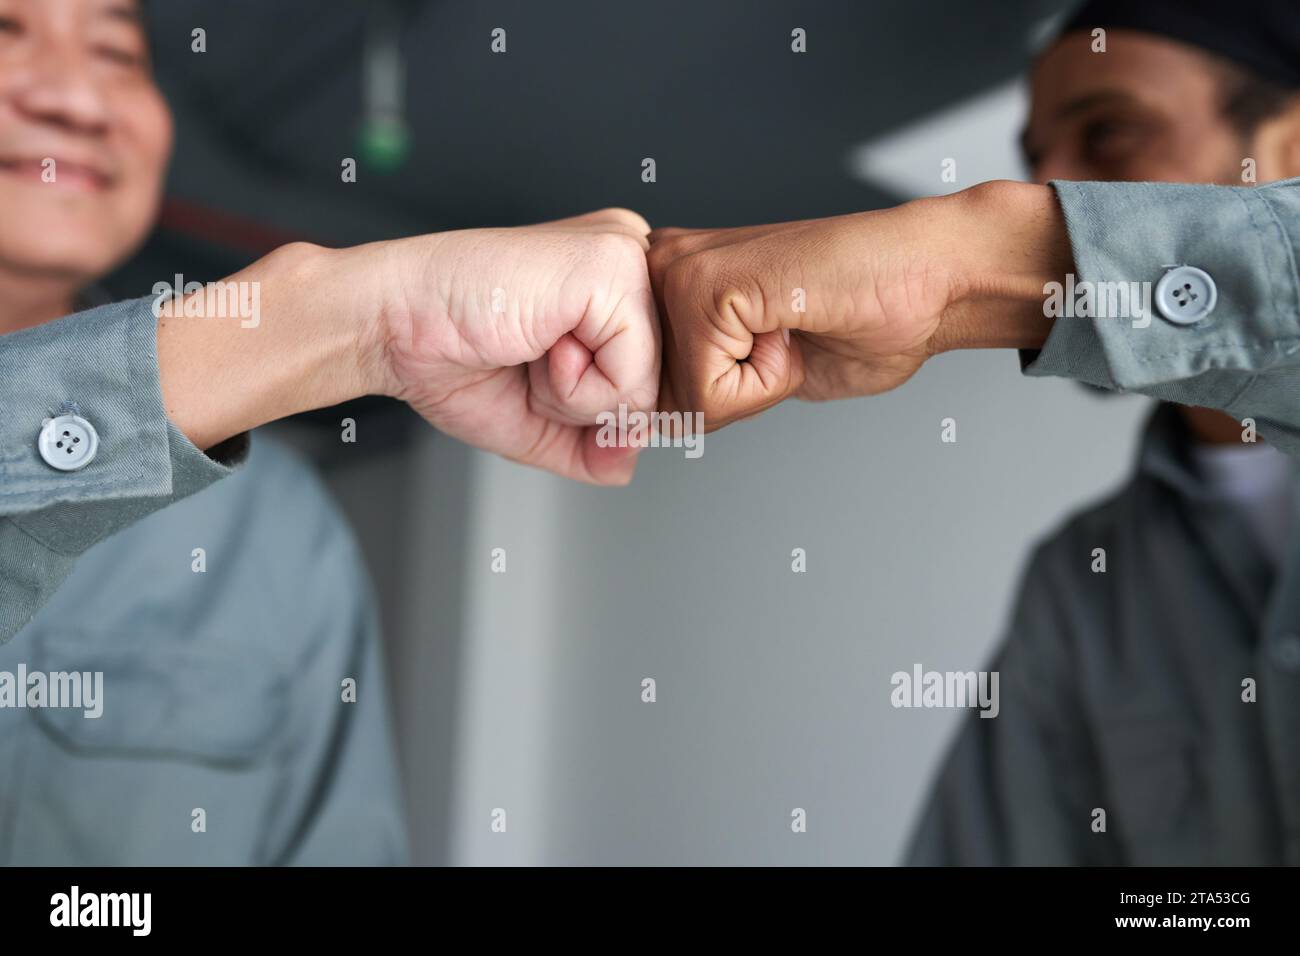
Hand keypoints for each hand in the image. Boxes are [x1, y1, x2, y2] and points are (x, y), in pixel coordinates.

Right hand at [158, 208, 658, 484]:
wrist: (390, 322)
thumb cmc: (447, 353)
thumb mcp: (536, 419)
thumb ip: (592, 447)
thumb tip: (630, 462)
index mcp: (613, 281)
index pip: (650, 377)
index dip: (597, 409)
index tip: (539, 374)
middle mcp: (627, 257)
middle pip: (654, 384)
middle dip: (585, 404)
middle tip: (527, 360)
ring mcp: (624, 257)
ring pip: (647, 385)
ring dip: (576, 396)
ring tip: (528, 348)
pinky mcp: (611, 270)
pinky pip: (631, 376)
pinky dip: (575, 388)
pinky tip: (534, 345)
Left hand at [646, 182, 1069, 428]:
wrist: (931, 278)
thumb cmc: (864, 316)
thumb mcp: (757, 367)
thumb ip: (697, 385)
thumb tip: (643, 427)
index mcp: (669, 275)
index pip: (650, 394)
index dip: (721, 400)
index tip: (775, 345)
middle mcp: (661, 263)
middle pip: (660, 402)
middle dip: (731, 396)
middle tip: (787, 338)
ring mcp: (678, 270)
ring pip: (684, 400)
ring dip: (754, 387)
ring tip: (793, 328)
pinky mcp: (705, 287)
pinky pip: (711, 392)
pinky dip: (767, 382)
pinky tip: (796, 325)